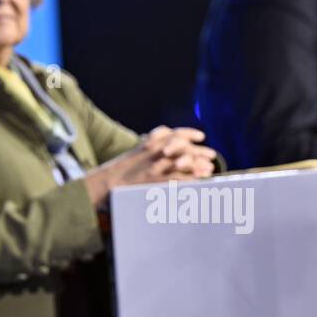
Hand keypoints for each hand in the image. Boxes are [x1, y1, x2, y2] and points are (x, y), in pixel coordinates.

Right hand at [83, 126, 217, 207]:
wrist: (105, 184)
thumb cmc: (118, 173)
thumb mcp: (134, 156)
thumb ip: (149, 150)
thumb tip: (168, 151)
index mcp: (148, 144)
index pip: (172, 133)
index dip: (188, 133)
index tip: (201, 136)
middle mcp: (153, 152)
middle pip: (182, 146)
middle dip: (198, 151)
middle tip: (211, 155)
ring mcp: (154, 167)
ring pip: (183, 162)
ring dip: (198, 165)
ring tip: (208, 169)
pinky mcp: (155, 182)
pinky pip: (179, 179)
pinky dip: (191, 180)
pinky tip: (200, 183)